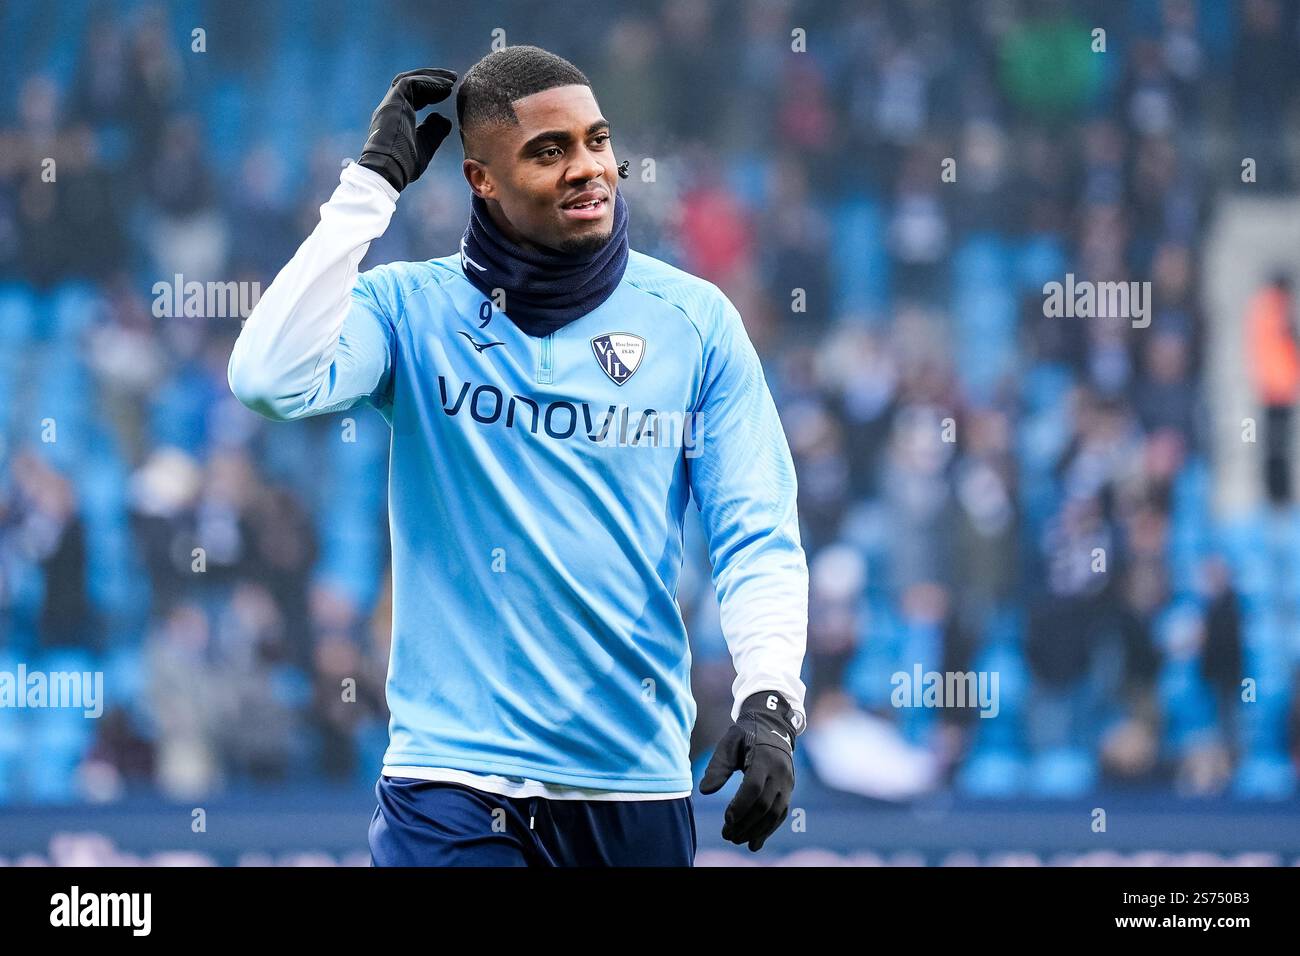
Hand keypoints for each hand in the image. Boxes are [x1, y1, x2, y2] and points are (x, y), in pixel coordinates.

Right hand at [358, 68, 456, 192]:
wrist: (388, 170)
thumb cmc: (404, 165)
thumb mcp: (426, 146)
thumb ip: (434, 131)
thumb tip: (445, 118)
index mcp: (397, 116)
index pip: (413, 96)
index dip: (430, 92)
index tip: (448, 92)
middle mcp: (391, 107)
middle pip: (411, 84)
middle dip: (432, 79)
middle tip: (452, 78)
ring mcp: (391, 103)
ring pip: (410, 80)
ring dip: (432, 77)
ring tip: (452, 79)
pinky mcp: (393, 101)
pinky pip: (412, 83)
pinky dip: (429, 82)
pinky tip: (445, 87)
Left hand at [699, 690, 800, 851]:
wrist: (772, 726)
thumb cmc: (745, 735)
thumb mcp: (729, 743)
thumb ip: (718, 766)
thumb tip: (705, 791)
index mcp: (764, 757)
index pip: (754, 787)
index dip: (740, 805)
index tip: (726, 819)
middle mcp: (780, 772)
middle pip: (765, 804)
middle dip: (745, 823)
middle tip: (727, 835)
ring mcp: (788, 782)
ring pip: (775, 813)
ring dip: (756, 830)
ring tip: (737, 840)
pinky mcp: (789, 790)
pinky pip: (781, 814)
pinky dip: (768, 830)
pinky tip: (754, 841)